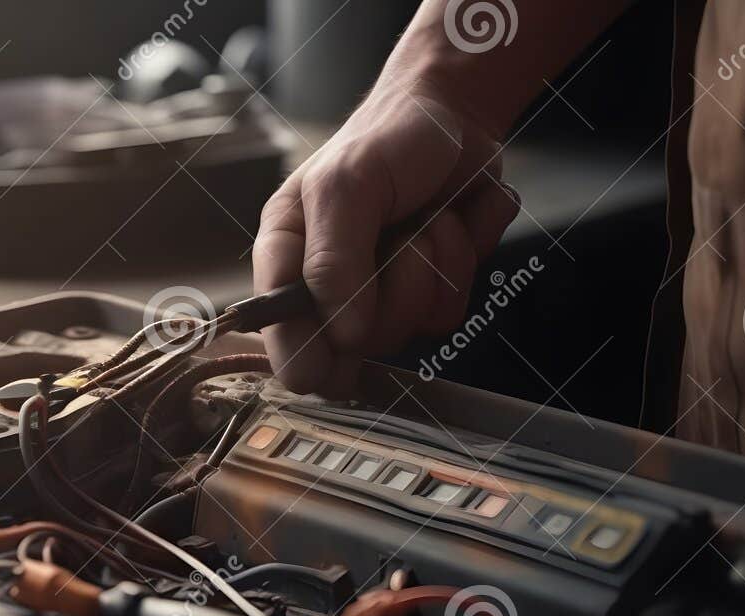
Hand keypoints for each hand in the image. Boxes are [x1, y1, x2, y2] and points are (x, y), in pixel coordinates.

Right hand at [253, 82, 519, 396]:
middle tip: (398, 241)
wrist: (458, 112)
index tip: (322, 373)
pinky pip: (452, 310)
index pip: (280, 329)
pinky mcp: (432, 288)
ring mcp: (384, 289)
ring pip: (411, 328)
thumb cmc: (387, 137)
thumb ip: (332, 259)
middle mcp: (331, 283)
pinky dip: (464, 261)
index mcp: (289, 255)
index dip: (299, 357)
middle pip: (355, 340)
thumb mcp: (344, 187)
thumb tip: (343, 332)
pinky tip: (452, 222)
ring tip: (427, 218)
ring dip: (433, 267)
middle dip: (390, 292)